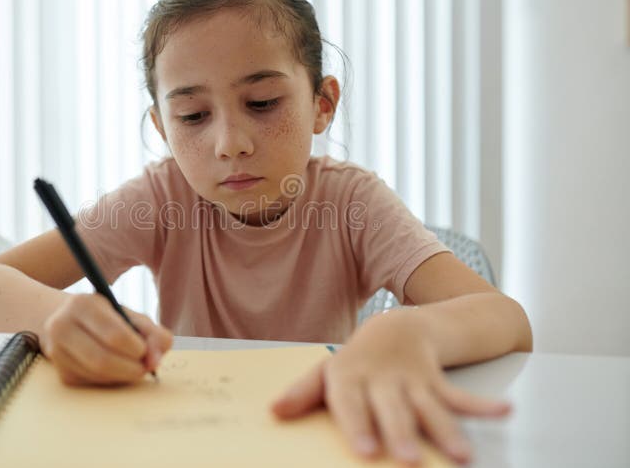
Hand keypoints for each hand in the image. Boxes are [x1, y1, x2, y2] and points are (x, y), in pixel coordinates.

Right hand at [39, 293, 172, 385]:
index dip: (136, 348)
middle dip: (131, 368)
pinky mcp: (61, 373)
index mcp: (82, 304)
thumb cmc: (108, 318)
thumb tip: (155, 361)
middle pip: (102, 359)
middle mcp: (62, 326)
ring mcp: (57, 351)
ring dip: (123, 376)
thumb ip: (153, 334)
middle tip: (145, 367)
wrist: (69, 321)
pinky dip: (111, 380)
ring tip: (133, 367)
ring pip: (97, 374)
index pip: (114, 335)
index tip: (146, 351)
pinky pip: (92, 383)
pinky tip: (116, 370)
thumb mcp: (131, 317)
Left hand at [270, 321, 509, 464]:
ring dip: (448, 431)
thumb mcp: (327, 372)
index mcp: (349, 377)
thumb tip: (273, 411)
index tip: (365, 452)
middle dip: (402, 434)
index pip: (350, 402)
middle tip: (409, 462)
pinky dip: (483, 405)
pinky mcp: (437, 381)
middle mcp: (382, 379)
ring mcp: (413, 379)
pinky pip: (461, 394)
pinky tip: (505, 411)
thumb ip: (303, 392)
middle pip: (393, 409)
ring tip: (464, 456)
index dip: (356, 425)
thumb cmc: (356, 361)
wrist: (395, 325)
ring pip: (431, 407)